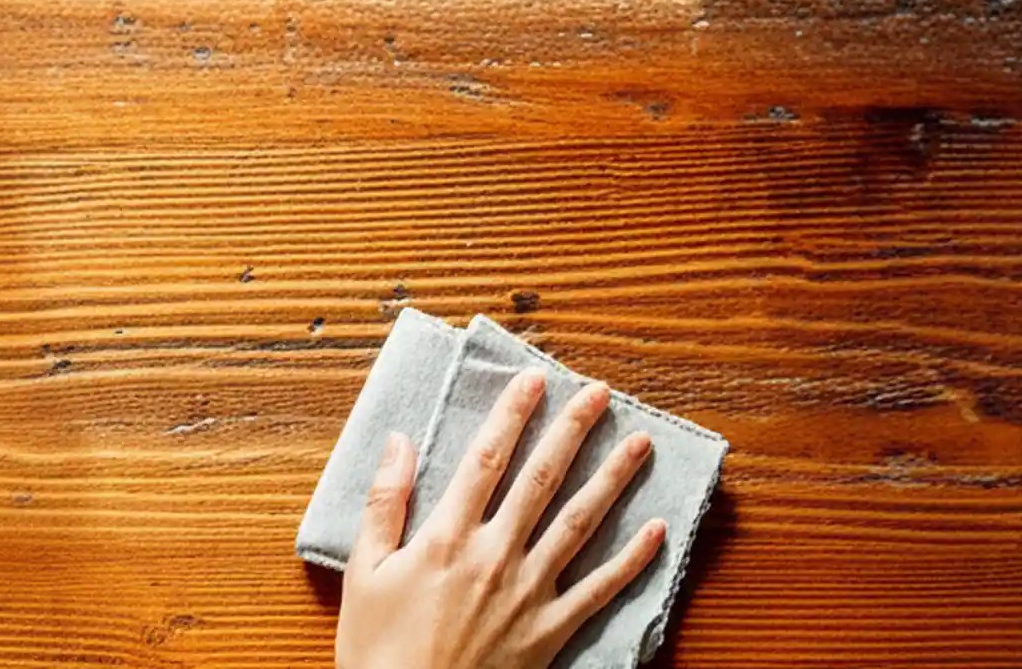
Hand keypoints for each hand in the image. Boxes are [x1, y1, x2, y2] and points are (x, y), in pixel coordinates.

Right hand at [336, 368, 664, 668]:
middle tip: (600, 392)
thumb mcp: (364, 572)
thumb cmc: (380, 649)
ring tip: (641, 442)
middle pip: (541, 479)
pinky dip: (633, 561)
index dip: (512, 414)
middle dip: (573, 431)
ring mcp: (528, 593)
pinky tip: (658, 529)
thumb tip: (399, 441)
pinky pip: (599, 591)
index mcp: (448, 537)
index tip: (534, 379)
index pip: (487, 459)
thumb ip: (385, 503)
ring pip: (579, 523)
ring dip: (613, 479)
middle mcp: (494, 555)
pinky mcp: (550, 631)